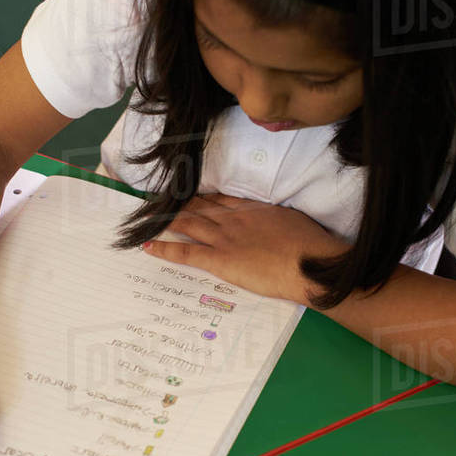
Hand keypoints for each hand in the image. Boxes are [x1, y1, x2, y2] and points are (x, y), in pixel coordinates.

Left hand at [141, 193, 348, 305]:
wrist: (310, 263)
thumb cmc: (310, 245)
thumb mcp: (291, 221)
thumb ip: (276, 220)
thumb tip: (273, 222)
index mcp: (252, 209)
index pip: (220, 199)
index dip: (201, 196)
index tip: (188, 192)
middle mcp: (233, 219)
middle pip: (199, 207)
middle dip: (177, 202)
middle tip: (157, 199)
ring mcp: (224, 238)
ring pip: (188, 223)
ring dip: (164, 220)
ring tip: (145, 217)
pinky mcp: (220, 260)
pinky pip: (187, 253)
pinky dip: (165, 249)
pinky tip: (148, 246)